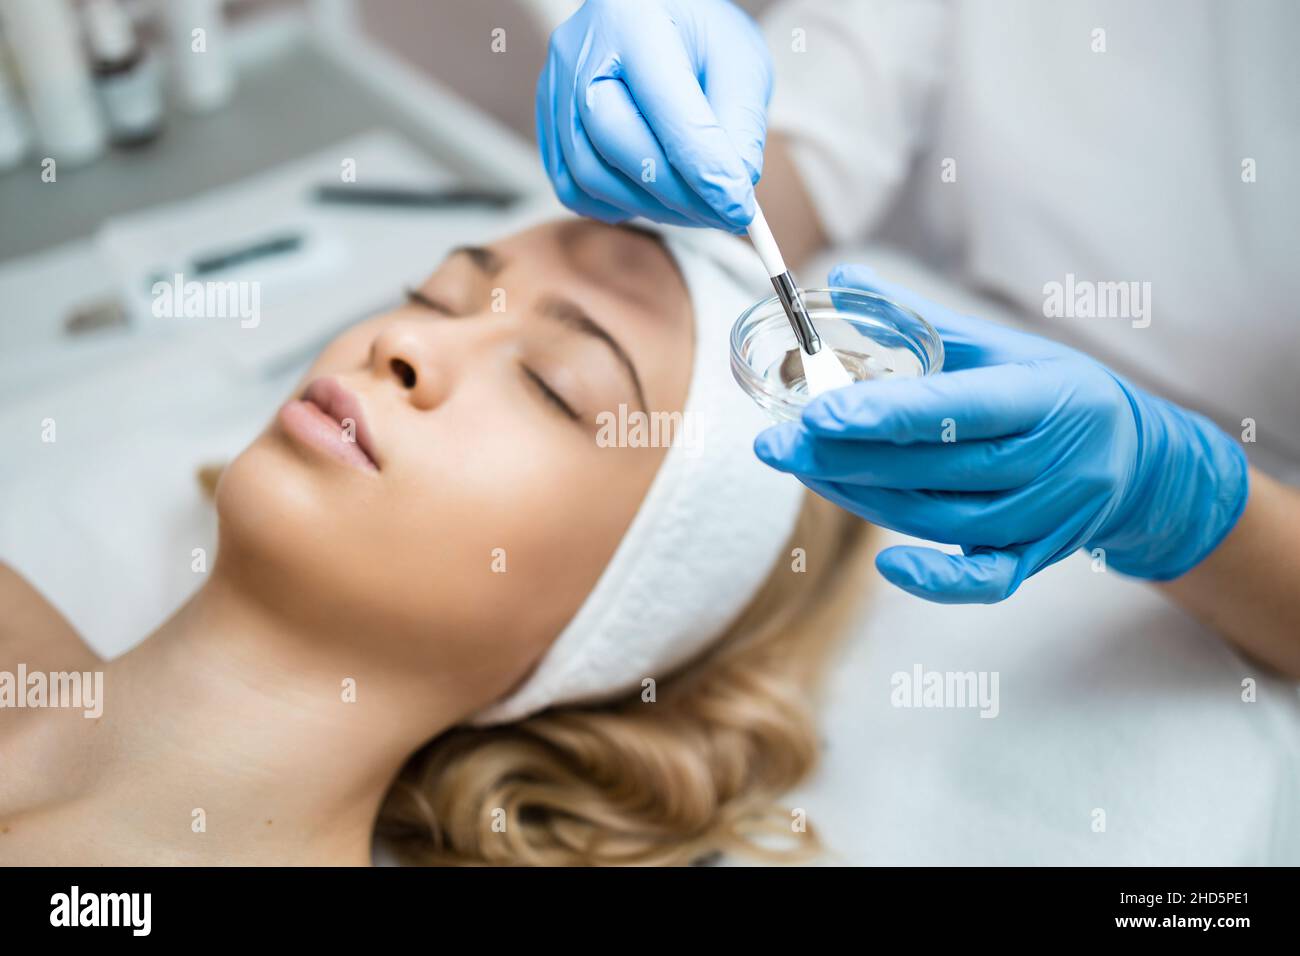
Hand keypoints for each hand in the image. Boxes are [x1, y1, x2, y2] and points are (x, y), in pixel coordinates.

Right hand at [536, 0, 771, 231]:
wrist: (656, 17)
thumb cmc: (700, 34)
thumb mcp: (741, 61)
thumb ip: (741, 123)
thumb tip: (731, 190)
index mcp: (633, 18)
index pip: (666, 107)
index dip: (703, 167)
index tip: (738, 207)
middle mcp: (579, 49)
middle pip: (615, 142)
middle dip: (675, 194)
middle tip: (722, 215)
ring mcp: (555, 85)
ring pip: (590, 173)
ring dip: (649, 206)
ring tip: (695, 208)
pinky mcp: (548, 120)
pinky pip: (572, 186)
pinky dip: (616, 205)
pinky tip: (654, 199)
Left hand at [754, 265, 1249, 603]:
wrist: (1142, 463)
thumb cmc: (1057, 391)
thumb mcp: (1004, 347)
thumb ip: (919, 321)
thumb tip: (842, 279)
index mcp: (1042, 395)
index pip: (955, 407)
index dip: (885, 413)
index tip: (818, 412)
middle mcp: (1048, 460)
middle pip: (934, 468)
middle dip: (846, 457)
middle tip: (777, 443)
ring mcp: (1046, 517)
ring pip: (941, 519)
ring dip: (863, 499)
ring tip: (803, 470)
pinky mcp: (1038, 558)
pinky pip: (986, 581)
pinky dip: (938, 583)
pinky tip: (887, 566)